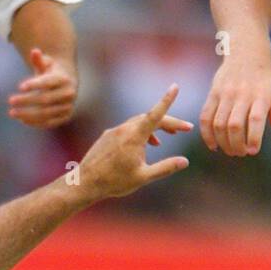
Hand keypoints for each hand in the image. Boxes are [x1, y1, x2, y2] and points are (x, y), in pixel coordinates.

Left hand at [9, 48, 77, 127]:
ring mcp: (68, 106)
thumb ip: (39, 59)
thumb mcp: (46, 63)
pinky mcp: (65, 117)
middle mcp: (69, 93)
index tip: (20, 87)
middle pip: (45, 99)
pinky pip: (49, 123)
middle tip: (10, 100)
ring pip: (46, 113)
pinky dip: (35, 122)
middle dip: (26, 101)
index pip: (48, 82)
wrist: (67, 84)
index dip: (34, 85)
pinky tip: (22, 120)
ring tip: (12, 113)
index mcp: (64, 79)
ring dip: (27, 114)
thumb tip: (34, 51)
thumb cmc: (52, 71)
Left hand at [74, 85, 191, 202]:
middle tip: (185, 129)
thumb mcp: (144, 177)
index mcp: (134, 136)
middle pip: (150, 118)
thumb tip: (185, 161)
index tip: (175, 86)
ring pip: (138, 123)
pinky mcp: (107, 136)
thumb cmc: (114, 182)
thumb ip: (165, 168)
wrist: (85, 183)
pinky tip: (145, 145)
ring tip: (166, 138)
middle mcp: (124, 129)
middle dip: (169, 122)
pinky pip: (127, 129)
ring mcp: (114, 131)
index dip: (167, 100)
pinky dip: (140, 132)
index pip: (155, 114)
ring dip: (154, 127)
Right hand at [199, 54, 270, 156]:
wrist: (246, 50)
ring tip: (229, 150)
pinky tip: (213, 144)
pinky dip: (207, 134)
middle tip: (240, 153)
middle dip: (236, 145)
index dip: (253, 138)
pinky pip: (205, 117)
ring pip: (219, 124)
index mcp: (260, 94)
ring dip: (222, 142)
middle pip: (234, 125)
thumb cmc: (264, 74)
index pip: (255, 120)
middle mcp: (241, 94)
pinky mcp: (212, 93)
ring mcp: (225, 93)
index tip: (253, 150)